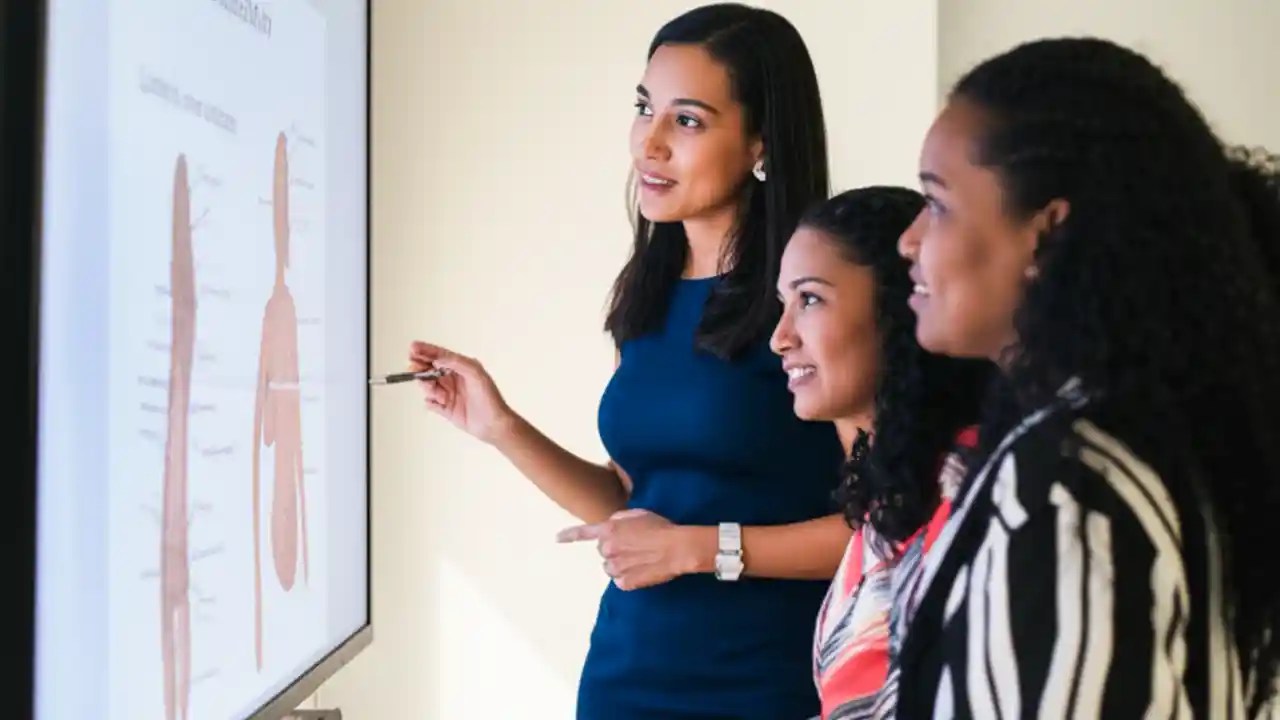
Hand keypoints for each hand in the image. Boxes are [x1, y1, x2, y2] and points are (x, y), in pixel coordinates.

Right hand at [408, 341, 514, 444]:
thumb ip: (456, 362)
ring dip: (429, 387)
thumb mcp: (475, 373)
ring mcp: (449, 394)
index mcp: (461, 367)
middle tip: (414, 367)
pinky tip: (440, 403)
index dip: (425, 351)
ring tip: (439, 393)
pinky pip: (430, 403)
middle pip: (429, 369)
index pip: (439, 355)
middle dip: (421, 367)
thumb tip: (438, 358)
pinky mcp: (446, 409)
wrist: (493, 424)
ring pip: (428, 386)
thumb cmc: (490, 398)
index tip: (413, 347)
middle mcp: (453, 379)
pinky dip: (431, 402)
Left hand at [556, 509, 709, 590]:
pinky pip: (620, 581)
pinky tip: (643, 570)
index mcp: (609, 530)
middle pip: (603, 551)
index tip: (557, 538)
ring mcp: (614, 567)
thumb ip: (620, 520)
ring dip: (620, 564)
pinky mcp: (624, 583)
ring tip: (640, 559)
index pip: (584, 533)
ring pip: (610, 568)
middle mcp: (607, 549)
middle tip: (635, 547)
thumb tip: (613, 526)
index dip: (569, 535)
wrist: (677, 548)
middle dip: (615, 549)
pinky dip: (629, 578)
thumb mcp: (638, 514)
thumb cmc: (661, 528)